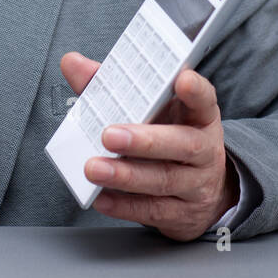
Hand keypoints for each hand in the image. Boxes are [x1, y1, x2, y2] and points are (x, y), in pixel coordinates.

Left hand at [60, 51, 239, 240]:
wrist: (202, 193)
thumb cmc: (167, 137)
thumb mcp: (151, 111)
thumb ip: (110, 86)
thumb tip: (73, 63)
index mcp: (199, 117)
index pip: (204, 100)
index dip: (195, 90)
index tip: (181, 79)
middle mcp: (203, 150)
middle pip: (182, 144)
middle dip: (145, 140)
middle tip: (109, 135)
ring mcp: (196, 184)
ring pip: (164, 180)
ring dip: (126, 176)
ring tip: (94, 169)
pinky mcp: (182, 214)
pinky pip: (153, 211)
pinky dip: (124, 205)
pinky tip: (101, 197)